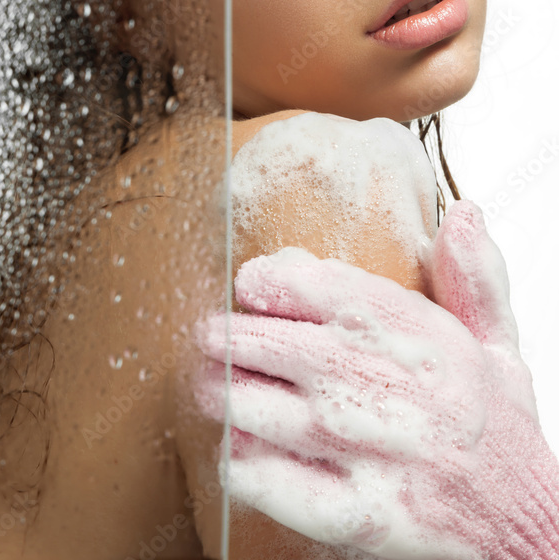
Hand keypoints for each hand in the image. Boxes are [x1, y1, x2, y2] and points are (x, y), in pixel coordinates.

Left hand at [195, 200, 558, 558]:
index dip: (261, 280)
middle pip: (255, 340)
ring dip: (218, 393)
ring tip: (217, 389)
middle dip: (223, 338)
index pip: (298, 281)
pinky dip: (236, 459)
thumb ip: (471, 276)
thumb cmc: (495, 428)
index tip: (251, 287)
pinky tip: (240, 448)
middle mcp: (371, 379)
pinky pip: (258, 477)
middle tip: (214, 342)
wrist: (527, 526)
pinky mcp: (348, 514)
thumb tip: (462, 215)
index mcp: (404, 328)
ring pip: (243, 403)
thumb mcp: (496, 341)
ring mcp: (356, 447)